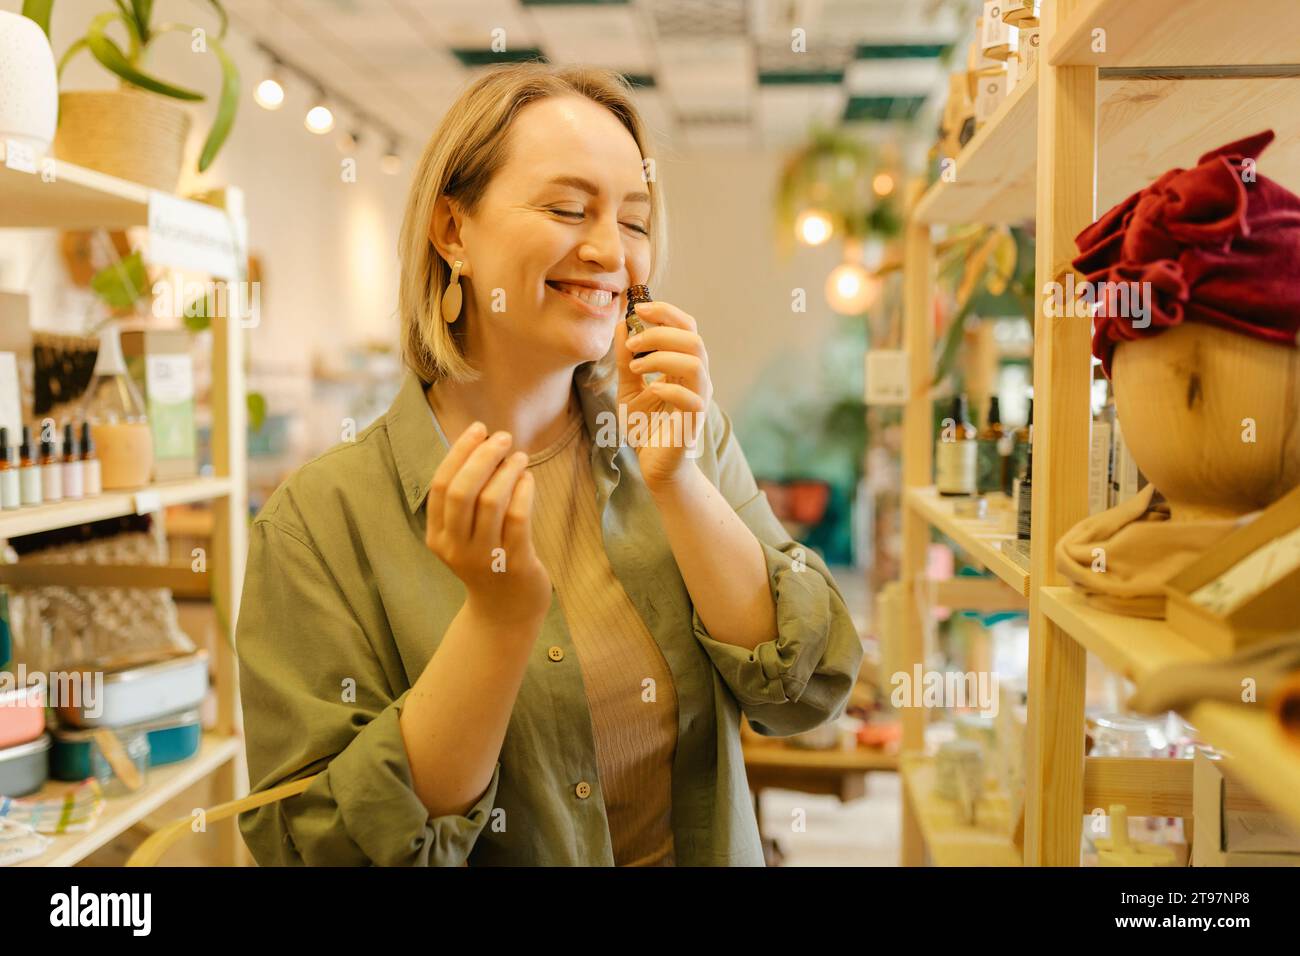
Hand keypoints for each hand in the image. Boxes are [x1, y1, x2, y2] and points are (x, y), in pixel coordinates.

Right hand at [424, 422, 551, 628]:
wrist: (505, 612)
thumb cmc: (487, 561)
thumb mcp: (464, 535)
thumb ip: (465, 500)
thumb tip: (481, 446)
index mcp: (437, 537)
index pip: (440, 486)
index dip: (458, 453)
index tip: (478, 430)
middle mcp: (455, 548)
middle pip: (462, 491)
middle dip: (482, 456)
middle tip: (503, 437)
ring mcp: (484, 558)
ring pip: (492, 501)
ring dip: (507, 471)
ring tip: (519, 457)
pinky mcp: (514, 563)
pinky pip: (518, 518)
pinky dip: (524, 491)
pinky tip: (528, 478)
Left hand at [615, 300, 712, 489]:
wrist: (654, 464)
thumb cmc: (645, 425)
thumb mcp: (628, 387)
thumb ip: (626, 359)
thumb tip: (622, 325)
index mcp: (683, 365)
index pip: (686, 327)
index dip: (666, 313)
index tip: (639, 309)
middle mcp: (697, 378)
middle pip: (692, 338)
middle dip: (660, 333)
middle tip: (632, 343)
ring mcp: (699, 398)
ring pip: (695, 362)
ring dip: (662, 357)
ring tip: (635, 366)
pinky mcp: (694, 420)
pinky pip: (690, 397)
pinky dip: (668, 387)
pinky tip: (650, 389)